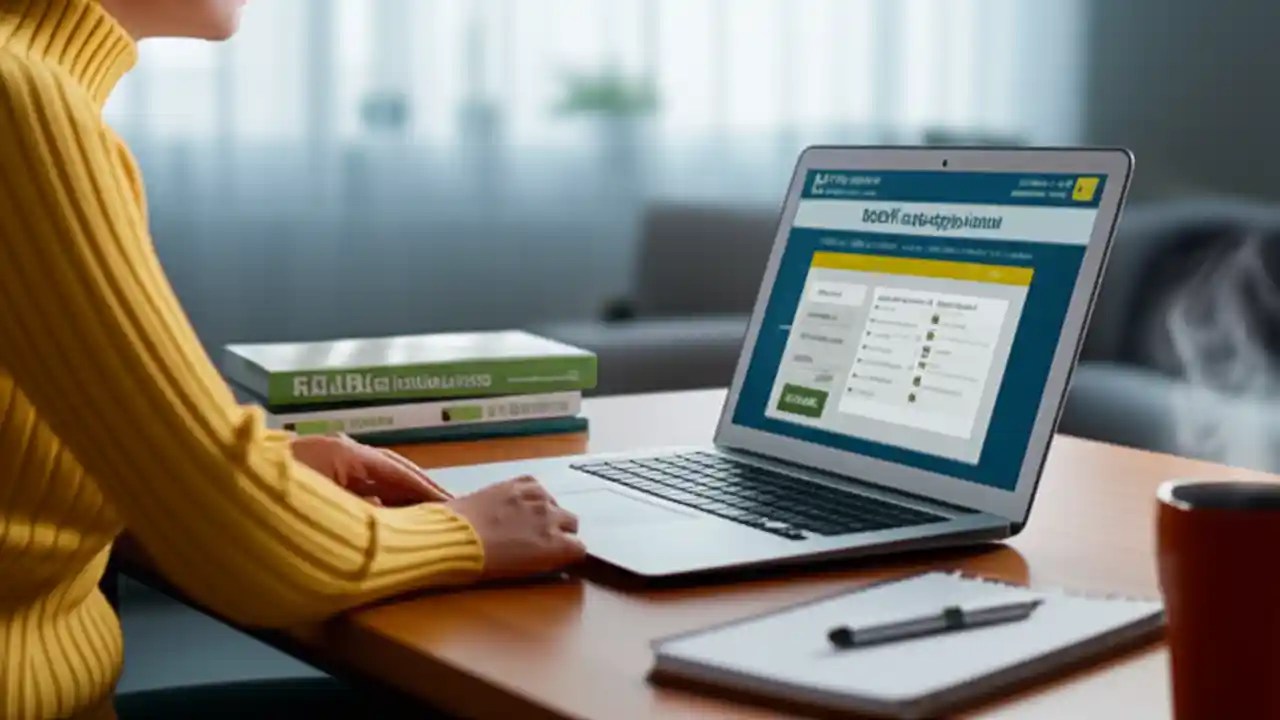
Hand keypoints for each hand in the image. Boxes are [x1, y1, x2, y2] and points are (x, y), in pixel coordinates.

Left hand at [291, 434, 451, 506]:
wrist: (220, 485)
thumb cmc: (276, 503)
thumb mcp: (331, 513)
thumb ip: (369, 515)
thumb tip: (399, 520)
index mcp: (346, 453)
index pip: (399, 471)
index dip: (428, 490)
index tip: (454, 506)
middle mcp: (337, 449)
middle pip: (389, 469)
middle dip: (417, 490)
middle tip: (447, 511)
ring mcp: (321, 456)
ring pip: (370, 476)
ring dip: (395, 495)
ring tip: (421, 516)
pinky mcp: (307, 469)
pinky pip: (350, 482)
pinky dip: (372, 497)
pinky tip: (382, 516)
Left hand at [446, 476, 585, 579]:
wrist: (455, 538)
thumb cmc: (485, 563)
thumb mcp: (524, 569)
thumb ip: (546, 558)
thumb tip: (555, 554)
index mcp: (555, 544)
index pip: (579, 548)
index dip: (569, 553)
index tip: (560, 556)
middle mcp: (551, 517)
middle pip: (571, 522)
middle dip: (562, 530)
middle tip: (543, 538)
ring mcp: (534, 497)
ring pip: (555, 503)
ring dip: (547, 511)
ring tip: (530, 519)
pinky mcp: (516, 484)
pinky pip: (535, 485)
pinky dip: (533, 494)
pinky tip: (525, 500)